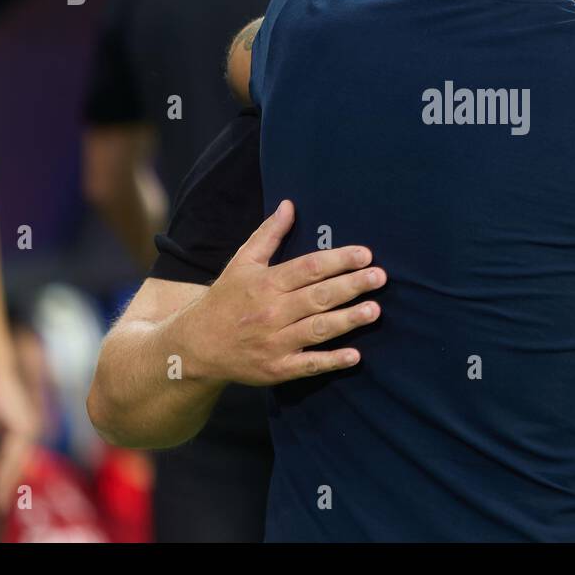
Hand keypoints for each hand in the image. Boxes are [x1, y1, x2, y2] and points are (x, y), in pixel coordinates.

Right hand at [0, 364, 37, 514]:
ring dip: (3, 486)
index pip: (12, 460)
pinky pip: (11, 455)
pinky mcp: (23, 427)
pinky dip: (3, 473)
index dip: (4, 480)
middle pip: (15, 466)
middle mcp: (29, 429)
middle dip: (4, 489)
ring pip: (14, 464)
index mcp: (20, 427)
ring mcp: (28, 428)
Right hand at [180, 200, 384, 385]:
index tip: (365, 254)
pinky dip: (331, 361)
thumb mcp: (242, 263)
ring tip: (375, 310)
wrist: (195, 347)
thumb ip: (268, 235)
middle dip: (352, 286)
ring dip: (348, 320)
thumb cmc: (225, 299)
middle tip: (379, 277)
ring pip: (317, 329)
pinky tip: (355, 355)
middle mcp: (271, 312)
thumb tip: (290, 205)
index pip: (308, 268)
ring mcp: (275, 342)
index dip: (338, 260)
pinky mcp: (277, 369)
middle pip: (318, 297)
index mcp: (266, 283)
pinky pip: (308, 365)